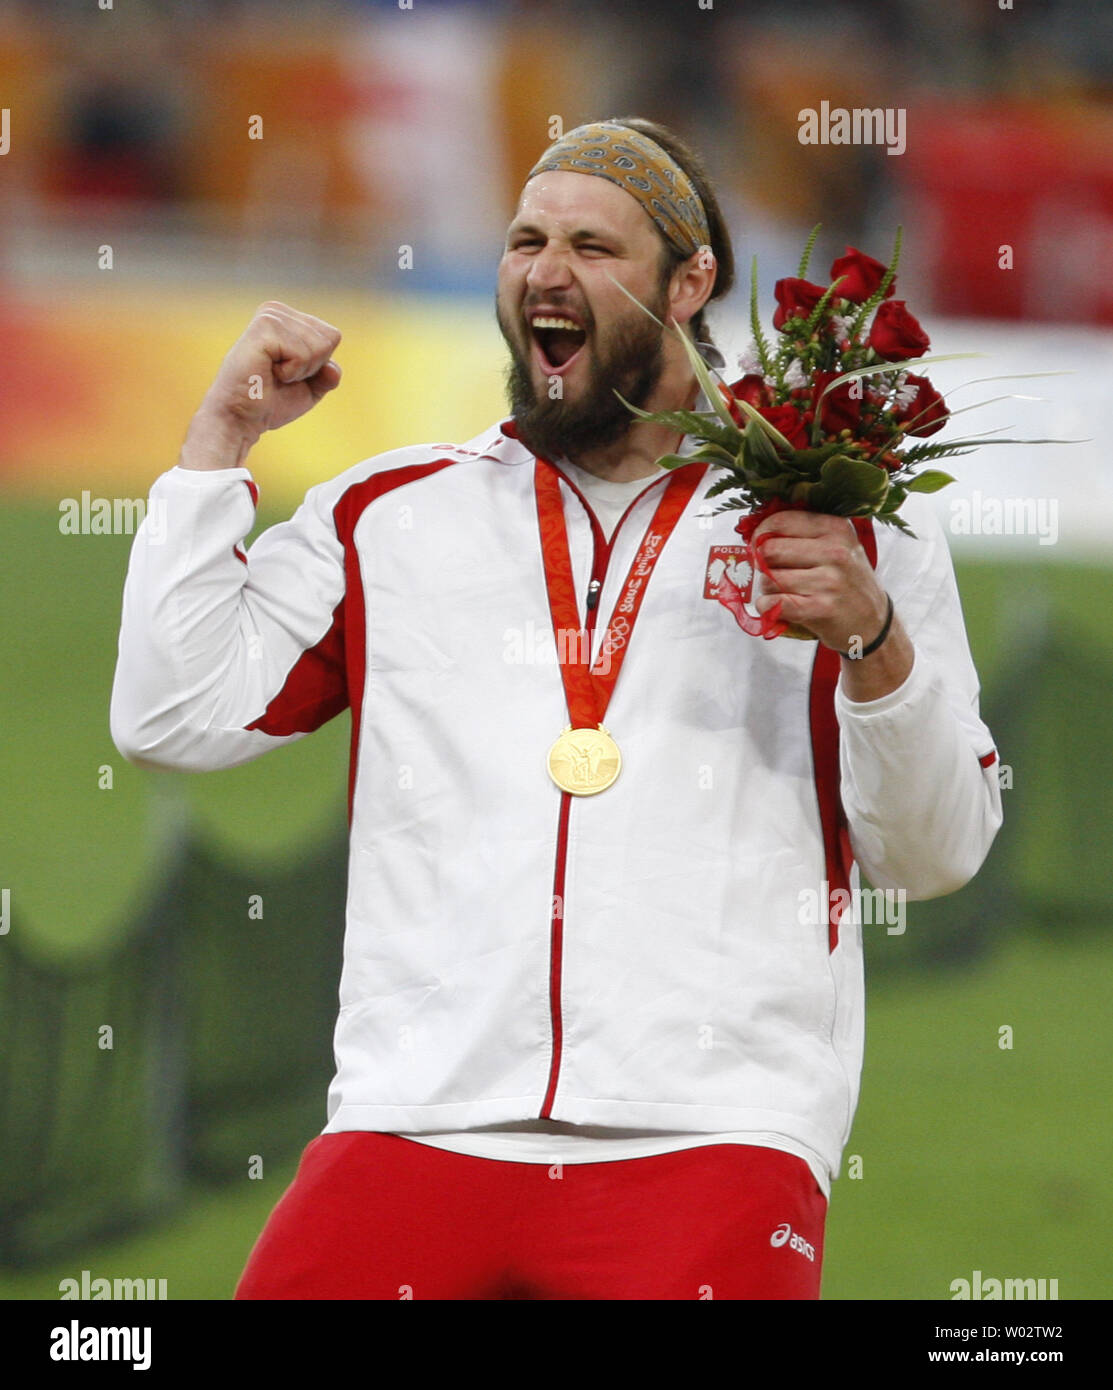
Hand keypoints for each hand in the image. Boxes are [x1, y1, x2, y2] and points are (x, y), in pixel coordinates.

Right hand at [180, 302, 341, 469]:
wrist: (240, 419)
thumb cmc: (270, 403)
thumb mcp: (310, 389)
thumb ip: (328, 375)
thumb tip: (333, 369)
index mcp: (286, 318)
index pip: (332, 336)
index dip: (319, 365)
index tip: (290, 374)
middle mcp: (276, 311)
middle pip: (329, 339)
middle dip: (312, 368)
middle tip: (281, 376)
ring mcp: (270, 316)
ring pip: (319, 346)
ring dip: (300, 371)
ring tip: (273, 374)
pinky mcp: (264, 328)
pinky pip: (302, 354)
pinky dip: (291, 372)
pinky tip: (268, 371)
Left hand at [751, 510, 914, 699]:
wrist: (874, 624)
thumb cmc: (847, 583)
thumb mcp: (838, 547)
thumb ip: (804, 535)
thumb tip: (756, 533)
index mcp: (836, 529)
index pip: (780, 521)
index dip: (760, 535)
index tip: (760, 546)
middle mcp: (835, 552)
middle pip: (770, 550)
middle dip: (762, 564)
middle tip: (772, 573)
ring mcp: (829, 581)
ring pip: (769, 578)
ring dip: (766, 588)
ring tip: (781, 592)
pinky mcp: (821, 608)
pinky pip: (773, 602)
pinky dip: (766, 606)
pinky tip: (774, 606)